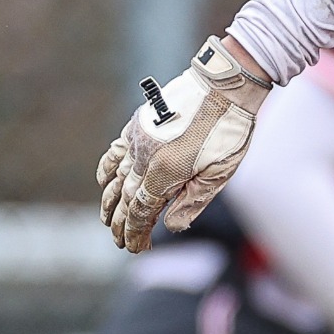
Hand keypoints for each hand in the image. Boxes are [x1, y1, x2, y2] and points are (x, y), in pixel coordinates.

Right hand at [97, 36, 270, 251]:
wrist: (223, 85)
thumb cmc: (229, 129)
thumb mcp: (220, 172)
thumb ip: (193, 201)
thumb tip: (170, 227)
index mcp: (165, 173)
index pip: (141, 212)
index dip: (135, 233)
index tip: (135, 248)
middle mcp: (144, 158)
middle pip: (125, 199)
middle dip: (122, 224)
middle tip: (121, 242)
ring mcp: (138, 141)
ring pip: (115, 178)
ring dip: (109, 202)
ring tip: (107, 221)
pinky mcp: (137, 125)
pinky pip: (115, 152)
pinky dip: (106, 169)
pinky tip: (103, 181)